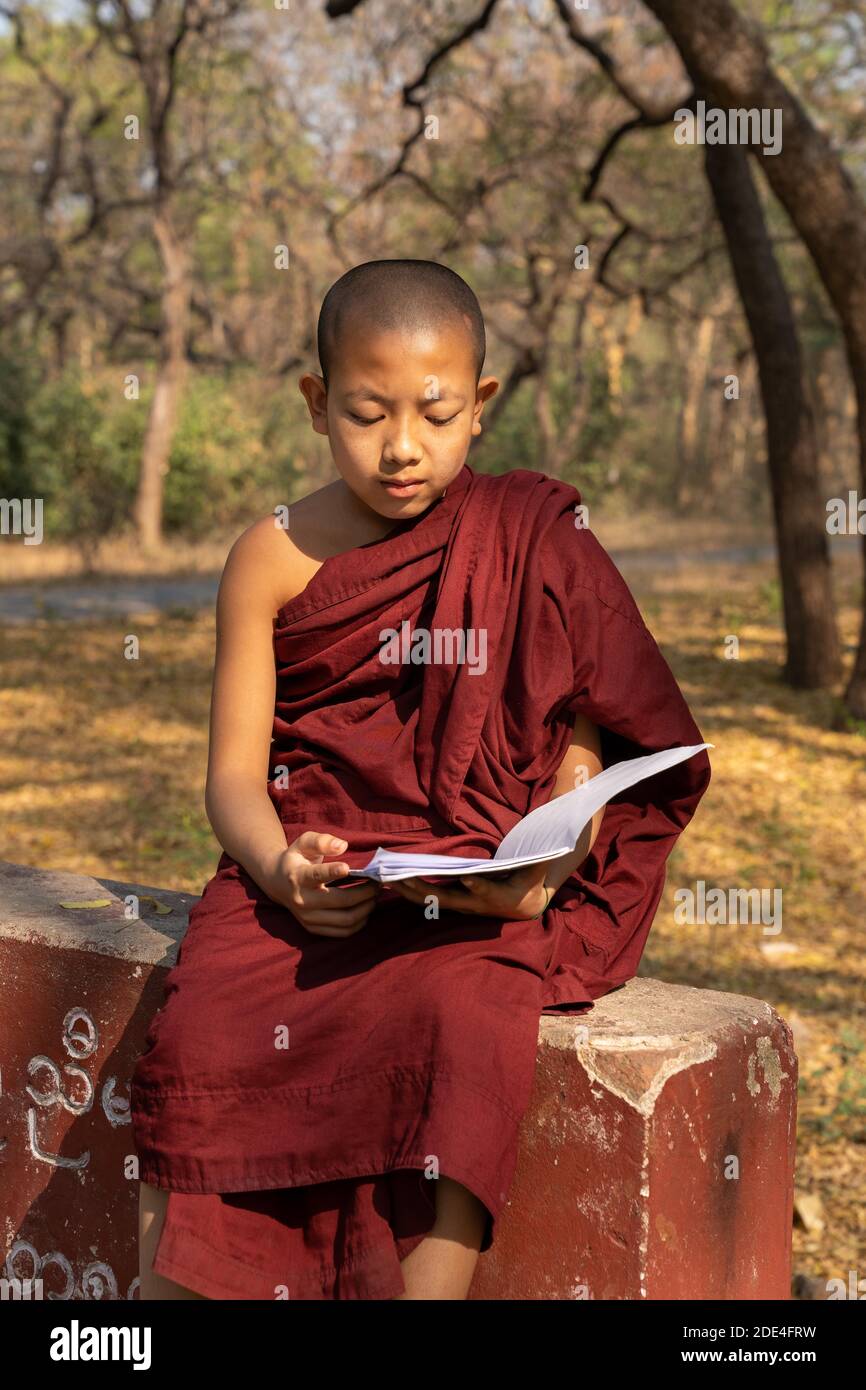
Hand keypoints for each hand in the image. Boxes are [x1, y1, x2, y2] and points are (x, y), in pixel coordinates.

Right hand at [265, 832, 380, 936]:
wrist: (277, 882)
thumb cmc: (297, 858)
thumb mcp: (304, 842)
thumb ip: (321, 841)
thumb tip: (342, 846)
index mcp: (298, 876)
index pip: (316, 875)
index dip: (332, 872)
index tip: (348, 868)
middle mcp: (301, 900)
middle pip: (340, 901)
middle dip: (364, 893)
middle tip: (378, 883)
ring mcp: (307, 918)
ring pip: (345, 920)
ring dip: (365, 909)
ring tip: (375, 896)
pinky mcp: (313, 929)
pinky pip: (342, 932)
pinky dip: (359, 922)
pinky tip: (365, 909)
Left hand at [388, 864, 553, 919]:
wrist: (523, 908)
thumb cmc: (529, 884)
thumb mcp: (536, 872)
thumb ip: (539, 859)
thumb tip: (552, 841)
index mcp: (496, 896)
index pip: (485, 891)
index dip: (476, 885)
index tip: (466, 877)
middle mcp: (474, 903)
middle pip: (445, 898)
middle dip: (423, 889)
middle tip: (403, 878)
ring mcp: (461, 904)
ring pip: (431, 901)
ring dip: (409, 892)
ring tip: (386, 880)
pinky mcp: (453, 902)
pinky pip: (427, 900)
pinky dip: (410, 892)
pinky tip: (392, 883)